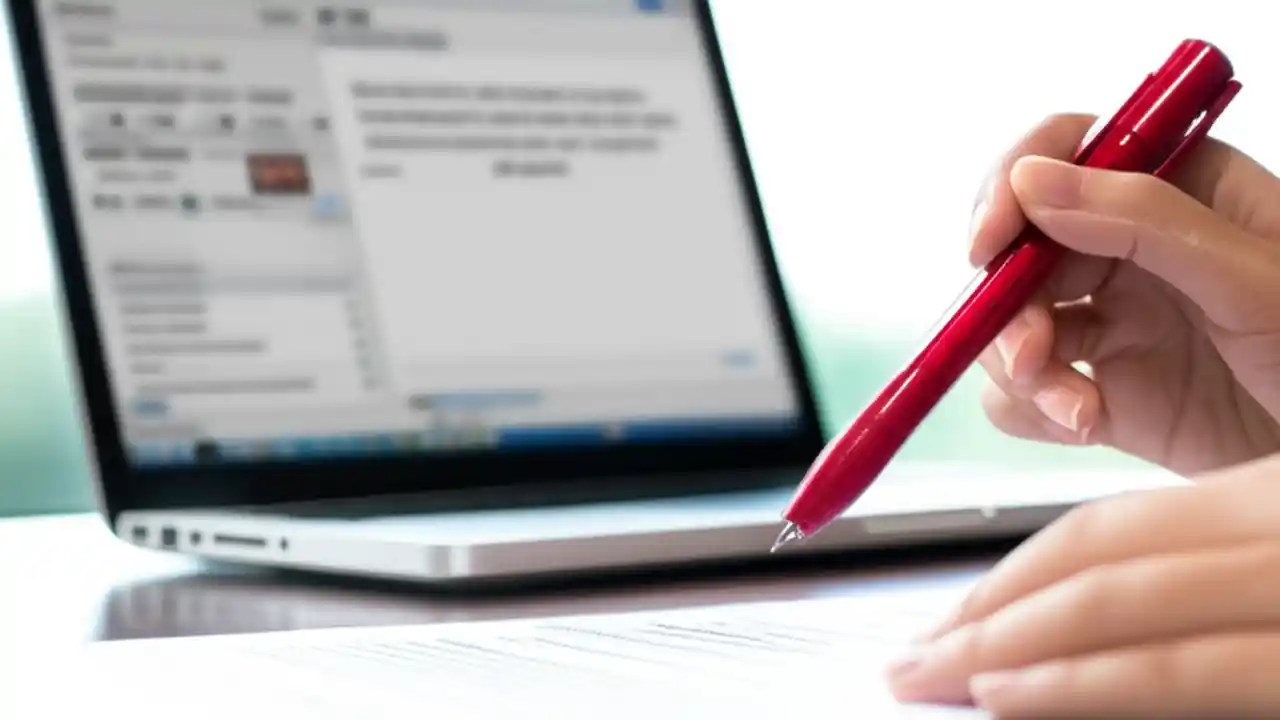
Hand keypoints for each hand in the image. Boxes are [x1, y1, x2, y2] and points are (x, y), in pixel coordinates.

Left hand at [886, 454, 1279, 716]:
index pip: (1115, 524)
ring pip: (1111, 598)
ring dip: (998, 641)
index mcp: (1272, 499)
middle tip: (911, 653)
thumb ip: (1203, 587)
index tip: (954, 616)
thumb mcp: (1275, 573)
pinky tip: (1001, 694)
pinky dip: (1073, 682)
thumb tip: (1084, 645)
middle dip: (987, 606)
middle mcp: (1277, 523)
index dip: (1015, 572)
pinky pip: (1174, 670)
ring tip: (925, 675)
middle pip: (1093, 552)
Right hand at [969, 114, 1279, 474]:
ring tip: (1074, 406)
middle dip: (1009, 306)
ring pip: (1008, 324)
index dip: (1010, 189)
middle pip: (1019, 250)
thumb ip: (1142, 220)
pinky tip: (1086, 422)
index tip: (987, 243)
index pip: (1065, 154)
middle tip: (1031, 355)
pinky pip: (1023, 392)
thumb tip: (1032, 180)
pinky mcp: (1102, 391)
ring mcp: (1113, 322)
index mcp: (1176, 192)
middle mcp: (1132, 250)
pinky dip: (1035, 411)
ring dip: (1020, 366)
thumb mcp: (1251, 275)